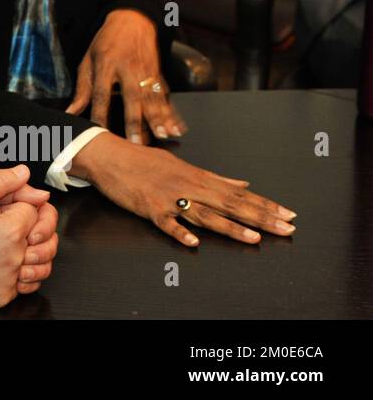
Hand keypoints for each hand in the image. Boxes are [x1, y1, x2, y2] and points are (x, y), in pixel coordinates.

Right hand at [0, 165, 55, 307]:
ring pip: (42, 265)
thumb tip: (23, 174)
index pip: (35, 211)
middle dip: (34, 226)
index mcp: (9, 231)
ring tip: (17, 243)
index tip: (4, 206)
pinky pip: (26, 285)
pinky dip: (23, 274)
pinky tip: (9, 263)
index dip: (21, 204)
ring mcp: (9, 281)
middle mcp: (14, 259)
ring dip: (35, 252)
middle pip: (45, 238)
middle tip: (14, 222)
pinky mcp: (2, 297)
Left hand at [67, 8, 186, 143]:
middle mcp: (127, 68)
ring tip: (163, 136)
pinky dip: (172, 112)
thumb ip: (82, 89)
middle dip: (135, 121)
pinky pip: (165, 95)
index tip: (100, 131)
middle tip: (137, 142)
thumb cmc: (105, 43)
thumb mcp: (88, 60)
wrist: (132, 19)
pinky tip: (177, 127)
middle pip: (131, 97)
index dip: (100, 112)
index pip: (101, 92)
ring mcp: (146, 70)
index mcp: (105, 64)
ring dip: (159, 118)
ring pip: (153, 97)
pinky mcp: (158, 73)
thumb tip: (70, 112)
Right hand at [70, 132, 296, 245]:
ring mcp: (170, 198)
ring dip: (230, 227)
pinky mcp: (150, 209)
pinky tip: (194, 243)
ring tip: (254, 238)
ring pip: (204, 215)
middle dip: (260, 217)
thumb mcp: (181, 164)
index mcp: (198, 177)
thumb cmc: (145, 161)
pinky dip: (180, 232)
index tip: (288, 214)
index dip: (265, 204)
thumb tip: (242, 183)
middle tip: (287, 228)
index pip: (239, 193)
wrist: (109, 156)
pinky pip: (167, 223)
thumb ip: (213, 177)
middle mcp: (189, 187)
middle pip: (230, 204)